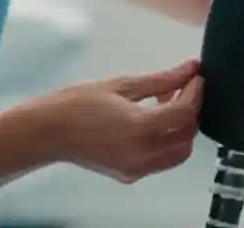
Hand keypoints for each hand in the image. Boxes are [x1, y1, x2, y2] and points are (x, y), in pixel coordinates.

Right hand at [33, 59, 203, 183]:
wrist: (47, 132)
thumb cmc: (77, 103)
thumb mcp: (121, 85)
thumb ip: (161, 80)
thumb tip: (190, 69)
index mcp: (141, 129)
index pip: (185, 112)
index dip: (196, 92)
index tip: (195, 75)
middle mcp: (144, 154)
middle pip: (188, 134)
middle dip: (191, 109)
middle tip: (181, 87)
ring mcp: (138, 169)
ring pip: (179, 152)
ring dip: (181, 128)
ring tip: (164, 103)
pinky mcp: (130, 175)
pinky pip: (161, 160)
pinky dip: (166, 142)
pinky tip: (150, 121)